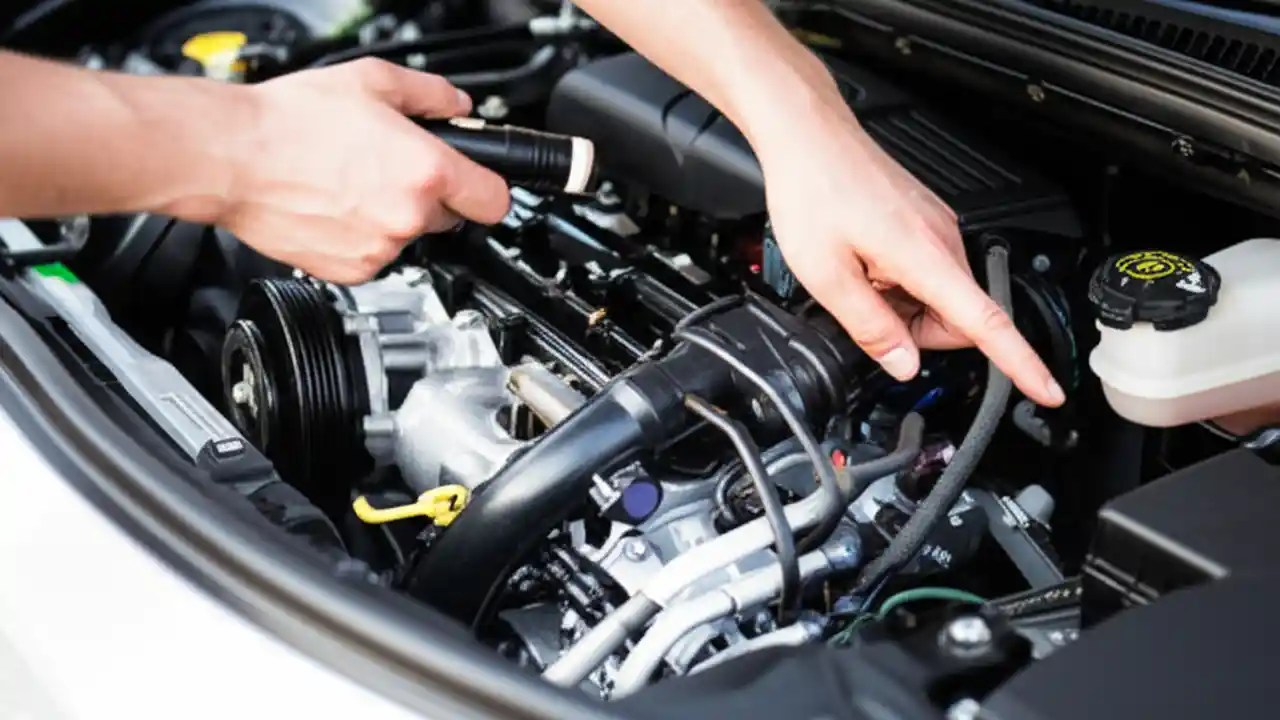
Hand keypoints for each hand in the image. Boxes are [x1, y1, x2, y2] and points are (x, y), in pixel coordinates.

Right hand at [169, 59, 509, 283]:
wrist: (232, 158)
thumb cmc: (289, 121)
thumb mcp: (372, 80)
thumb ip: (430, 93)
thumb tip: (456, 103)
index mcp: (426, 171)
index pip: (496, 201)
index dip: (488, 188)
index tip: (478, 184)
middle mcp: (408, 216)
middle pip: (450, 217)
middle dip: (430, 196)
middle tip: (390, 169)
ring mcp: (381, 249)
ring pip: (409, 236)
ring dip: (392, 216)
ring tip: (352, 184)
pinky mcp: (352, 271)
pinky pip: (376, 255)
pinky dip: (363, 237)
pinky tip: (336, 207)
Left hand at [755, 107, 1064, 406]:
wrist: (809, 136)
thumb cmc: (813, 191)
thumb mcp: (825, 275)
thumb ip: (869, 326)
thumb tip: (903, 364)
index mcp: (925, 256)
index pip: (987, 322)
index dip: (1020, 362)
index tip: (1048, 389)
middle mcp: (941, 239)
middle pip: (958, 318)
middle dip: (920, 332)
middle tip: (870, 313)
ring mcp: (935, 227)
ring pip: (940, 296)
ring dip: (905, 305)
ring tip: (860, 278)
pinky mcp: (924, 219)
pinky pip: (926, 270)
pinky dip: (900, 281)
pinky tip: (864, 262)